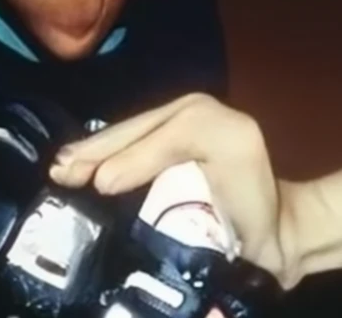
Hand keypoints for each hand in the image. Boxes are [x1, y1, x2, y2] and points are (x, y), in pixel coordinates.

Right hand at [49, 94, 292, 285]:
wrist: (280, 225)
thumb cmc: (260, 229)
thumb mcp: (235, 220)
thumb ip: (196, 221)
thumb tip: (127, 202)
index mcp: (220, 130)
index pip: (168, 140)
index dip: (131, 161)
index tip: (98, 185)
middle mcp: (201, 112)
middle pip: (140, 129)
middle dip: (97, 150)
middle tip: (61, 171)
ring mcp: (187, 112)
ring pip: (131, 129)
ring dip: (93, 149)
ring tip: (61, 165)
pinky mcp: (174, 121)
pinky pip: (134, 133)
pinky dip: (104, 148)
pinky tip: (78, 160)